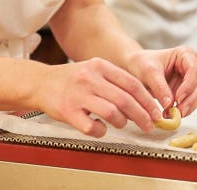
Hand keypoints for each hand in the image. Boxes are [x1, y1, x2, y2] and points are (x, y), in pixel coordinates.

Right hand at [36, 57, 162, 137]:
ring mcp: (78, 95)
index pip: (132, 84)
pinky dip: (100, 131)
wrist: (40, 83)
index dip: (148, 100)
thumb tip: (143, 100)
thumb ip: (115, 81)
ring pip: (112, 112)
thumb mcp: (94, 70)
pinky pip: (91, 126)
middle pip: (125, 100)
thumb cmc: (72, 79)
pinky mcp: (68, 111)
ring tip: (122, 124)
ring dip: (122, 122)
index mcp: (100, 66)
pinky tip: (100, 128)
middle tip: (149, 125)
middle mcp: (90, 78)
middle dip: (142, 115)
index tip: (156, 111)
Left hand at [124, 46, 196, 116]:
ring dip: (188, 107)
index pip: (194, 70)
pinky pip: (190, 102)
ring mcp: (189, 80)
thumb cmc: (142, 63)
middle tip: (178, 112)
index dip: (189, 85)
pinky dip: (183, 110)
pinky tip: (171, 115)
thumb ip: (160, 87)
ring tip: (173, 115)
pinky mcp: (185, 92)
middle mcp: (190, 66)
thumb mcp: (149, 72)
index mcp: (185, 54)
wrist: (134, 68)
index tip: (178, 98)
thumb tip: (169, 104)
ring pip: (196, 95)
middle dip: (190, 99)